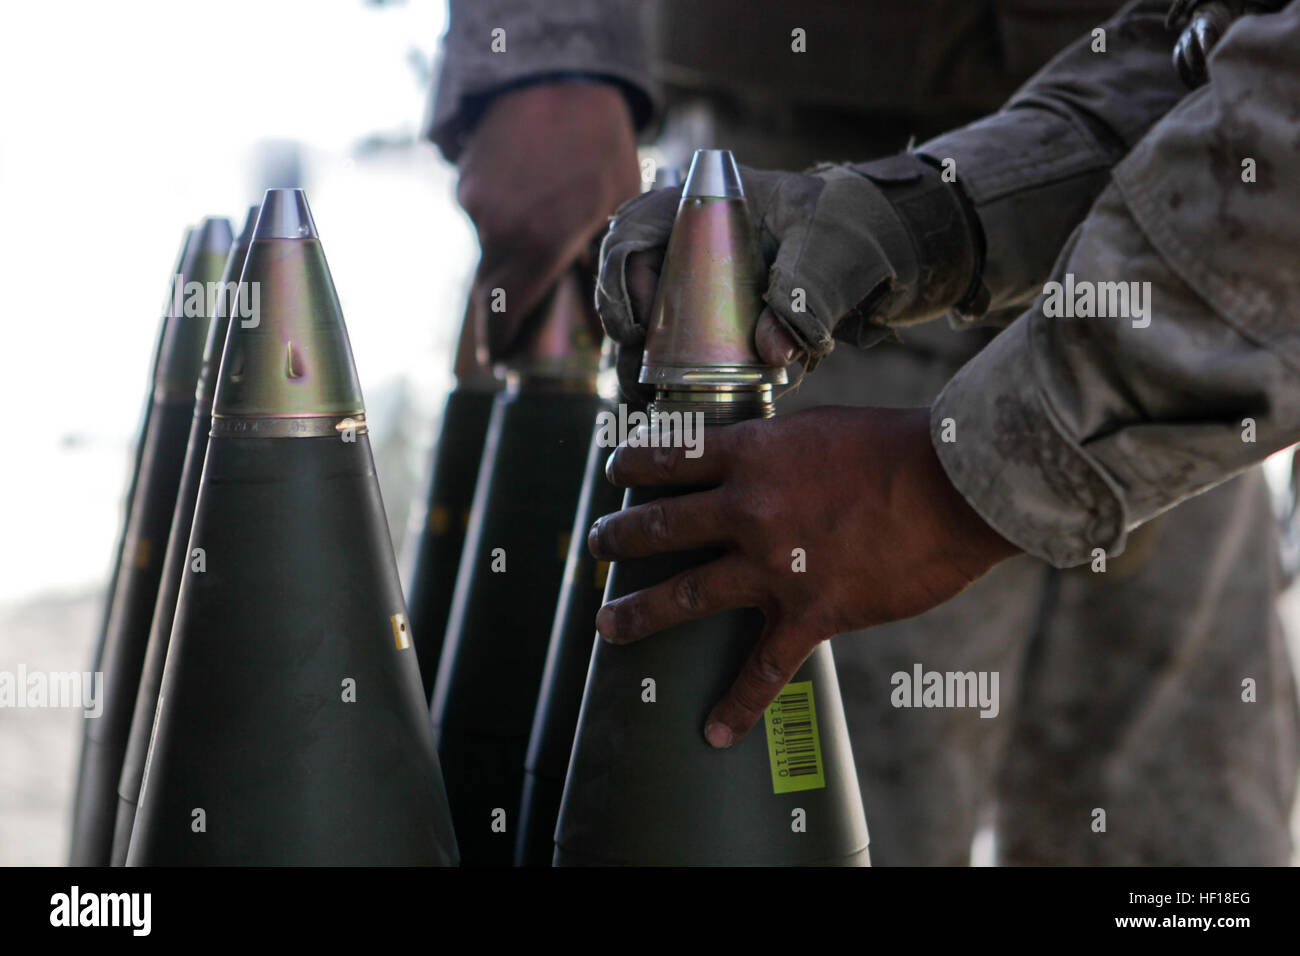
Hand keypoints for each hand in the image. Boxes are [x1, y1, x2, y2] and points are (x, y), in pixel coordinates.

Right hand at [457, 81, 640, 358]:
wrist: (556, 76)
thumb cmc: (599, 142)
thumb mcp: (617, 205)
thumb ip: (603, 259)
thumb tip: (608, 308)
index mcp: (538, 242)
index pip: (506, 312)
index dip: (499, 344)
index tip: (500, 364)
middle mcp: (498, 228)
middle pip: (491, 289)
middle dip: (503, 313)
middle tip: (517, 331)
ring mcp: (476, 202)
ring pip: (489, 250)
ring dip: (511, 257)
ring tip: (542, 242)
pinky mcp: (466, 180)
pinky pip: (483, 217)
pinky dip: (503, 222)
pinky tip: (530, 205)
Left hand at [587, 406, 1019, 746]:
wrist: (953, 486)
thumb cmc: (896, 446)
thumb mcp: (821, 428)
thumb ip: (777, 449)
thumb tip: (756, 457)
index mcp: (752, 456)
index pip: (671, 457)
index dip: (632, 465)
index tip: (613, 473)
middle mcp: (748, 511)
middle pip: (662, 527)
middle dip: (619, 537)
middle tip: (597, 544)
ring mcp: (774, 567)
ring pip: (687, 595)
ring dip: (639, 612)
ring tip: (607, 623)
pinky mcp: (811, 614)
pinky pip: (763, 670)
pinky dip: (737, 706)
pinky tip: (713, 732)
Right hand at [596, 154, 981, 400]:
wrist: (880, 243)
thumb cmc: (853, 227)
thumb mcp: (832, 252)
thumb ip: (805, 296)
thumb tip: (769, 353)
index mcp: (704, 202)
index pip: (631, 232)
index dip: (619, 283)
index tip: (637, 330)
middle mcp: (689, 237)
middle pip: (628, 283)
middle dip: (629, 336)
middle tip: (643, 382)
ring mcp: (697, 274)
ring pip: (648, 317)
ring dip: (648, 360)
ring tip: (656, 402)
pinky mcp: (713, 309)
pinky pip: (679, 340)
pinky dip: (680, 370)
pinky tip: (692, 399)